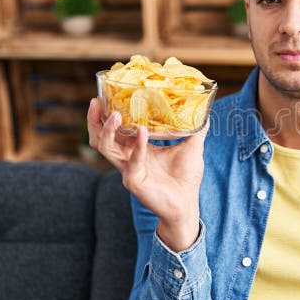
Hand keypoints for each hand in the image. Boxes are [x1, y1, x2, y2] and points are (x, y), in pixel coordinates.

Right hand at [87, 98, 207, 250]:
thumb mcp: (191, 146)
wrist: (187, 204)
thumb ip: (196, 127)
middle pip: (100, 138)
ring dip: (109, 130)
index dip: (105, 115)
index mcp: (136, 149)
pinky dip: (138, 146)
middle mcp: (128, 158)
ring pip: (106, 149)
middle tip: (96, 101)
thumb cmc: (186, 177)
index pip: (114, 130)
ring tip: (115, 114)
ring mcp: (128, 170)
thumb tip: (205, 108)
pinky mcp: (134, 181)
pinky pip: (132, 162)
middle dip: (95, 120)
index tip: (105, 95)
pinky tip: (143, 132)